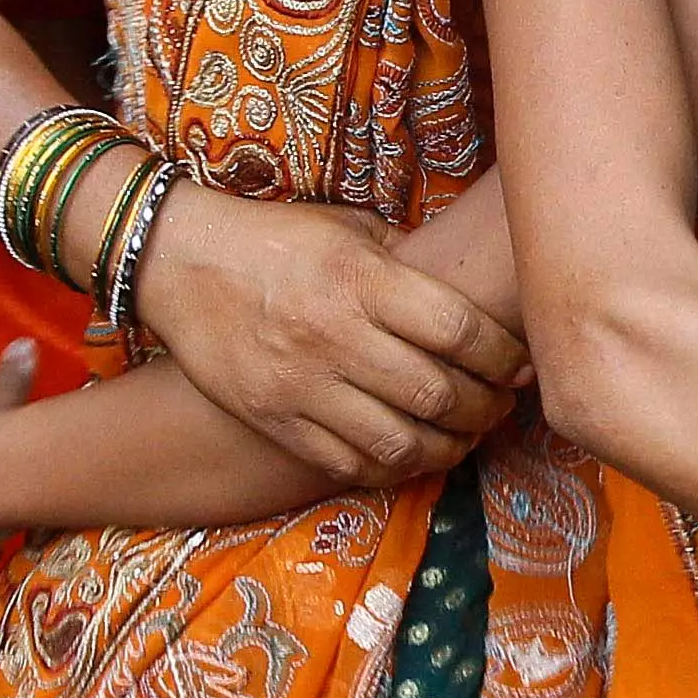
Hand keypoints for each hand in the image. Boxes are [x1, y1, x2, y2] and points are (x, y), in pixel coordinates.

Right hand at [129, 184, 527, 484]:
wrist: (177, 260)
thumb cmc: (277, 239)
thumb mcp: (350, 230)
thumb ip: (409, 267)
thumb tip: (478, 302)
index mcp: (361, 280)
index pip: (460, 331)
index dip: (505, 359)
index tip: (520, 367)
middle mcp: (334, 335)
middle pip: (439, 394)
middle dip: (485, 408)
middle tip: (499, 406)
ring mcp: (300, 384)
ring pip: (400, 442)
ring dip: (448, 448)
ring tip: (463, 437)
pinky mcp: (273, 419)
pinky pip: (348, 463)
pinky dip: (392, 467)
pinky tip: (411, 453)